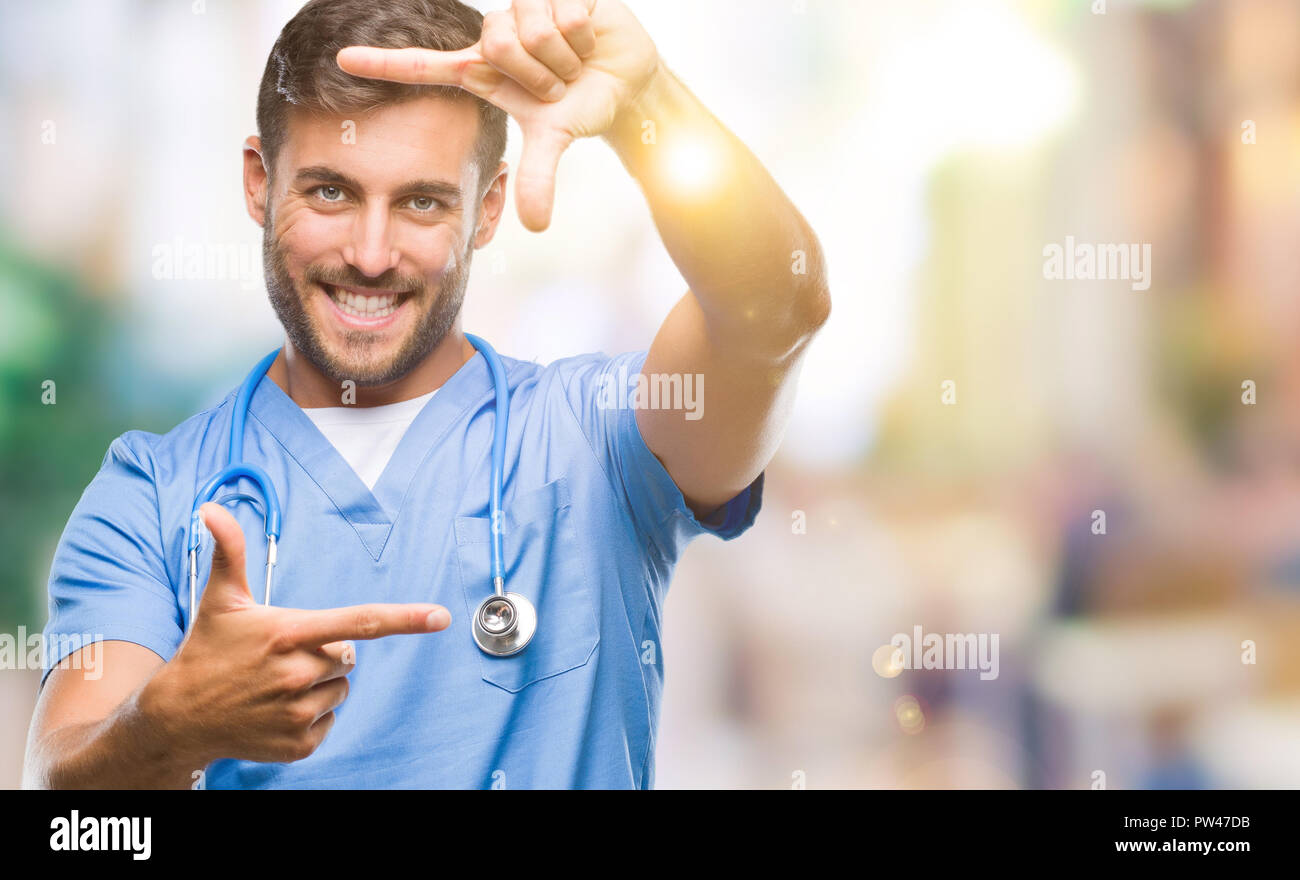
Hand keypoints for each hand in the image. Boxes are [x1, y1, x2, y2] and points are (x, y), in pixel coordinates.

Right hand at [142, 502, 451, 765]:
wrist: (177, 717)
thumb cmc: (207, 650)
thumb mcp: (220, 599)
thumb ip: (228, 551)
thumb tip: (210, 508)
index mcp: (287, 633)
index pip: (360, 622)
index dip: (405, 618)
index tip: (441, 616)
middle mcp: (296, 674)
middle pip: (348, 656)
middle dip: (326, 652)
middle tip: (283, 656)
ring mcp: (297, 713)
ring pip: (341, 688)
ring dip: (319, 684)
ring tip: (277, 684)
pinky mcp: (298, 745)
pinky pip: (329, 721)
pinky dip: (311, 715)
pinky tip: (277, 709)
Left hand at [336, 0, 660, 231]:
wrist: (626, 82)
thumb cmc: (579, 104)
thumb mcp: (554, 139)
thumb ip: (538, 176)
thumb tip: (537, 225)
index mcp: (481, 69)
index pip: (423, 66)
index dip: (384, 65)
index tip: (342, 61)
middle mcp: (494, 34)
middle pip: (497, 45)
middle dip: (537, 75)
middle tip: (557, 84)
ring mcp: (523, 7)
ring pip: (530, 29)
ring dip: (562, 56)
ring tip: (573, 61)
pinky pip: (563, 14)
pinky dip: (582, 36)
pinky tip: (588, 38)